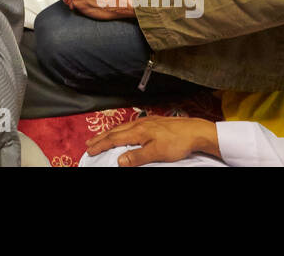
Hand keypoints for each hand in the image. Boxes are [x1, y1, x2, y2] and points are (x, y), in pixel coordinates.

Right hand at [84, 116, 219, 165]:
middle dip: (101, 138)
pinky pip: (130, 125)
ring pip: (122, 127)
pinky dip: (121, 130)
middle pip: (115, 131)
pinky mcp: (153, 122)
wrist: (194, 131)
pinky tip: (124, 131)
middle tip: (89, 143)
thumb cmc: (177, 142)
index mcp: (138, 131)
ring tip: (102, 137)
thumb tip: (120, 161)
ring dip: (110, 133)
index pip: (114, 139)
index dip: (101, 145)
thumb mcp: (157, 152)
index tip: (90, 150)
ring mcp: (146, 122)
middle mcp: (139, 124)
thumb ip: (137, 157)